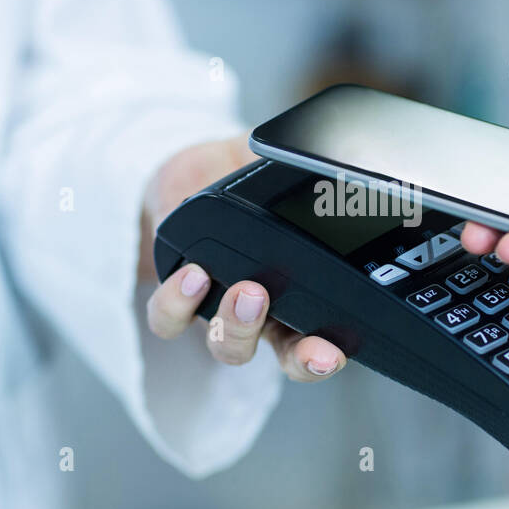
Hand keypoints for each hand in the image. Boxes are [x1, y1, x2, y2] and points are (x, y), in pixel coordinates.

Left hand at [142, 135, 346, 380]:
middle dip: (302, 359)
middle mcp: (267, 312)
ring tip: (248, 291)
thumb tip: (337, 149)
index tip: (337, 351)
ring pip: (230, 348)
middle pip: (288, 357)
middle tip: (310, 345)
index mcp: (303, 290)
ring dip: (240, 328)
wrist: (192, 173)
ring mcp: (221, 308)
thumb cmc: (247, 176)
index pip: (325, 338)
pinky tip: (192, 276)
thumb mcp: (284, 167)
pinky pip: (170, 321)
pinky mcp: (174, 296)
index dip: (331, 355)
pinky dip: (179, 306)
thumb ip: (309, 165)